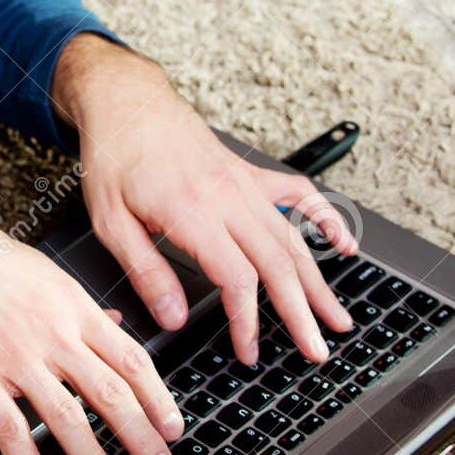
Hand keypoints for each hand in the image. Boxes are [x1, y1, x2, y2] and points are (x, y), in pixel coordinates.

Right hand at [0, 193, 183, 454]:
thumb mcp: (47, 274)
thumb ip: (83, 305)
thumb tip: (116, 322)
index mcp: (74, 309)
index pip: (131, 360)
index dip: (158, 399)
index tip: (173, 428)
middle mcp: (53, 335)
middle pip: (111, 393)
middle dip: (141, 439)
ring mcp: (16, 358)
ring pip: (67, 417)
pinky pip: (9, 427)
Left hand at [53, 34, 356, 365]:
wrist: (127, 103)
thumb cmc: (114, 158)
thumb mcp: (110, 221)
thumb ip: (146, 270)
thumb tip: (174, 316)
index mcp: (193, 213)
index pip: (237, 279)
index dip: (248, 321)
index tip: (250, 351)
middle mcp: (228, 198)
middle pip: (277, 264)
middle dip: (301, 313)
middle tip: (316, 351)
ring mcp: (244, 183)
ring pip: (292, 239)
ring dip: (318, 282)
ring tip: (338, 319)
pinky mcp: (249, 173)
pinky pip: (299, 194)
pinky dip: (326, 218)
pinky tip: (344, 244)